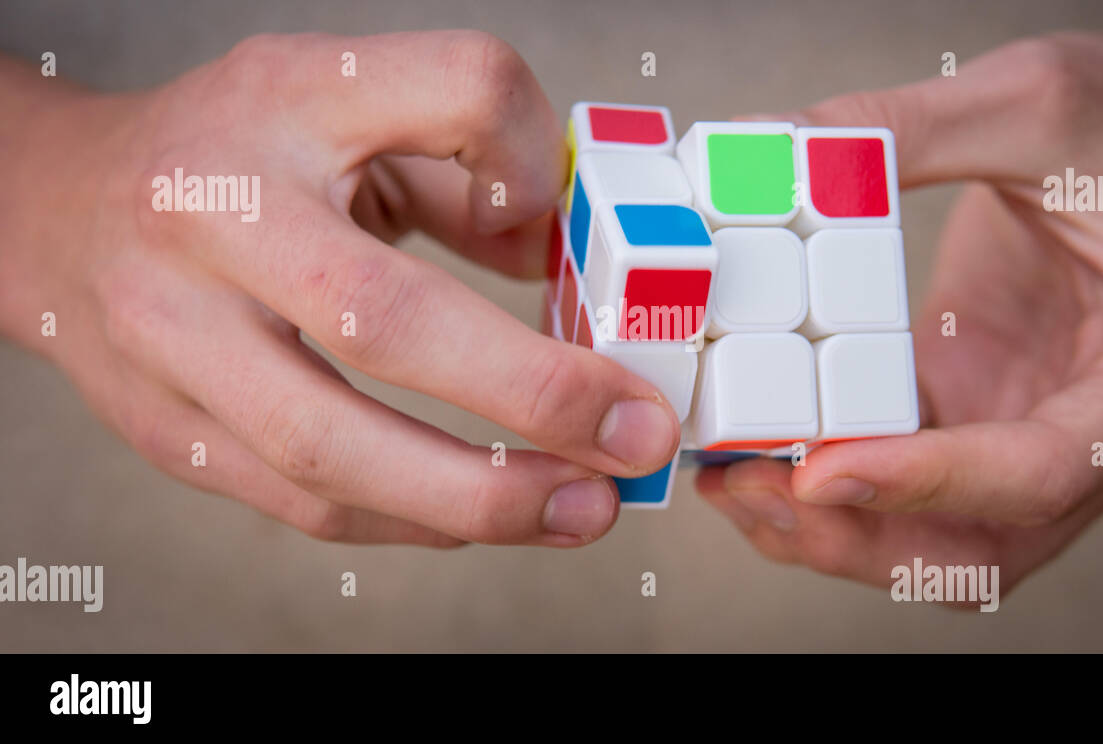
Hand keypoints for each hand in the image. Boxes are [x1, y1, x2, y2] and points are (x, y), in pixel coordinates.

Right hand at [0, 32, 681, 547]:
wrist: (59, 211)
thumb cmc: (232, 153)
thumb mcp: (347, 104)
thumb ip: (468, 157)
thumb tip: (568, 258)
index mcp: (282, 104)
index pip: (454, 89)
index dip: (529, 155)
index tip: (564, 215)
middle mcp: (213, 217)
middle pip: (380, 319)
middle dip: (531, 395)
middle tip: (632, 439)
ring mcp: (172, 337)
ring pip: (330, 449)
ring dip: (479, 497)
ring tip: (583, 508)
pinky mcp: (167, 430)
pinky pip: (304, 503)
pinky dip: (414, 522)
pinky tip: (488, 519)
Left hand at [697, 15, 1102, 596]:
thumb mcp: (1033, 101)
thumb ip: (913, 132)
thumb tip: (781, 159)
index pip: (1048, 470)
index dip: (930, 483)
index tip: (820, 472)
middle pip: (986, 548)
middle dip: (860, 539)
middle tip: (751, 489)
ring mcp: (1039, 438)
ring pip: (936, 541)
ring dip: (831, 532)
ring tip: (731, 480)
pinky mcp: (977, 417)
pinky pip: (902, 484)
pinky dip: (829, 485)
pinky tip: (756, 449)